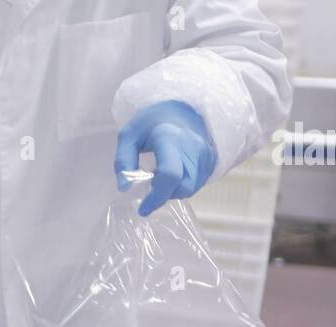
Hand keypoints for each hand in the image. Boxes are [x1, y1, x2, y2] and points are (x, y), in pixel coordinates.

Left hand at [114, 100, 216, 216]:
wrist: (182, 108)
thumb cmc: (151, 123)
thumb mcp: (129, 135)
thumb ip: (123, 161)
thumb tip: (124, 188)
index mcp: (170, 138)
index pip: (170, 174)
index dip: (156, 197)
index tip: (142, 208)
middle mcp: (193, 147)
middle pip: (183, 187)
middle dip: (163, 195)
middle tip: (149, 184)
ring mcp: (205, 155)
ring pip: (190, 188)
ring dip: (172, 191)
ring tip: (160, 174)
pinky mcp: (211, 161)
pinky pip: (197, 184)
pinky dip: (181, 186)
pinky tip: (173, 173)